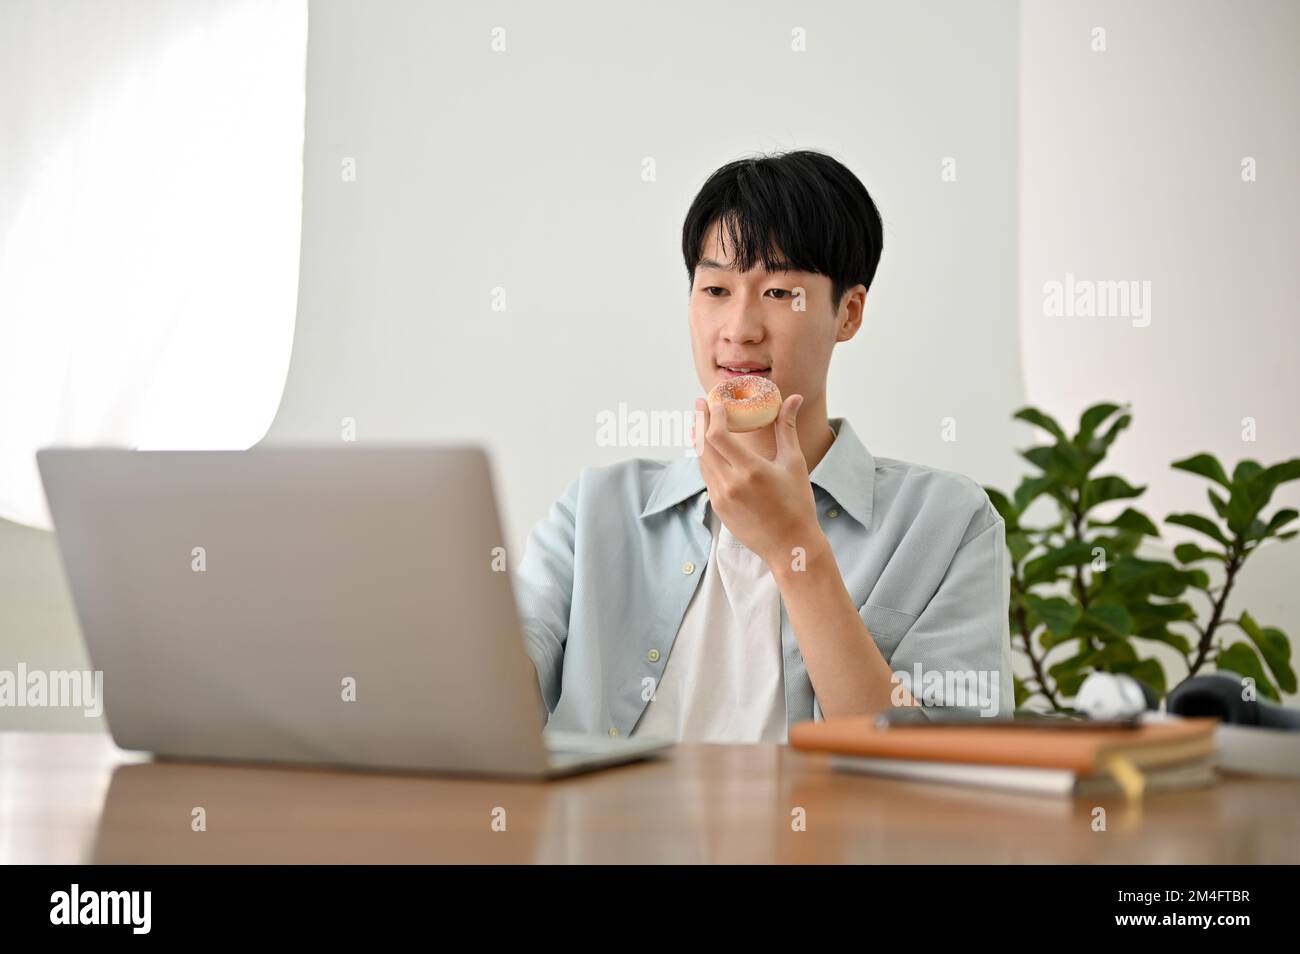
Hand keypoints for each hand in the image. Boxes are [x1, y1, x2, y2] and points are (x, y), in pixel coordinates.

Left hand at [692, 392, 822, 569]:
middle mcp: (730, 484)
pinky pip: (706, 476)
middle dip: (699, 420)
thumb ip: (787, 427)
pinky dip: (705, 458)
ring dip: (699, 439)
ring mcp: (721, 497)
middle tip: (701, 402)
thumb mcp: (794, 463)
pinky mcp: (718, 508)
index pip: (717, 436)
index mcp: (750, 471)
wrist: (790, 546)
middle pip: (702, 445)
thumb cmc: (797, 503)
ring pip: (701, 461)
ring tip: (700, 421)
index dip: (712, 415)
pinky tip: (708, 448)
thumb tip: (794, 398)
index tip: (715, 400)